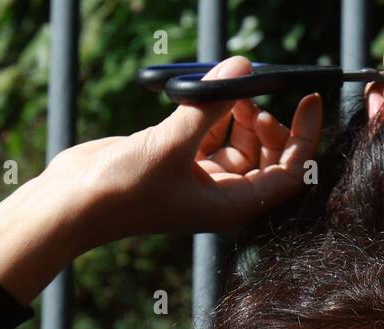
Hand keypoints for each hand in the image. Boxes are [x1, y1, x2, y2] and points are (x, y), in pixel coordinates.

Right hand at [53, 56, 322, 248]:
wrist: (74, 203)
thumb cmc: (122, 190)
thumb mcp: (170, 145)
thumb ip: (208, 106)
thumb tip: (243, 68)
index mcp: (234, 205)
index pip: (292, 173)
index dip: (305, 137)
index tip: (309, 99)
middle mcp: (225, 195)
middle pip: (272, 157)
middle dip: (271, 124)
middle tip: (252, 95)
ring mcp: (203, 178)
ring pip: (244, 142)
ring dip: (243, 113)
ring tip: (226, 91)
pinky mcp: (181, 161)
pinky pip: (214, 133)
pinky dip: (216, 112)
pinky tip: (205, 95)